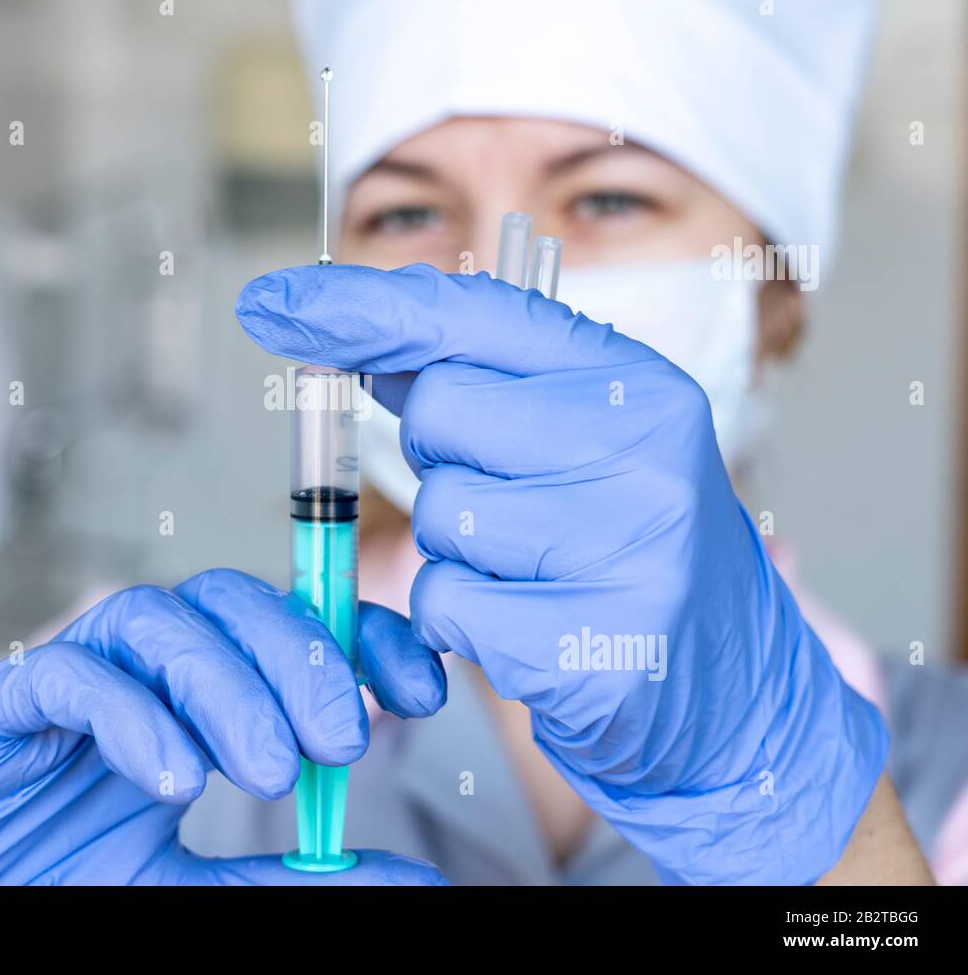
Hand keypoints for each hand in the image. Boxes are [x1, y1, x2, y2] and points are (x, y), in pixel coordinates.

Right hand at [0, 569, 446, 884]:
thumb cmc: (62, 900)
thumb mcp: (199, 892)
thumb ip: (294, 879)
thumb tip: (410, 876)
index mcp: (189, 704)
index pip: (283, 627)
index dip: (356, 638)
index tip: (418, 690)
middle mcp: (132, 676)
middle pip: (225, 601)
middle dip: (297, 656)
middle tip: (337, 742)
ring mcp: (60, 682)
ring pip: (150, 618)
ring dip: (222, 682)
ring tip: (265, 769)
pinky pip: (59, 673)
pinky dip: (127, 713)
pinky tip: (171, 775)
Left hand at [236, 262, 887, 884]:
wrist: (730, 693)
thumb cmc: (626, 552)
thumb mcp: (580, 443)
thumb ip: (481, 383)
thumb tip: (360, 336)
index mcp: (633, 382)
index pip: (469, 315)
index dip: (359, 306)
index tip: (269, 304)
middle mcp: (642, 446)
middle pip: (439, 412)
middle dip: (445, 460)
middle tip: (520, 502)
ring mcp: (629, 546)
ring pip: (440, 516)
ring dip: (458, 552)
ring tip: (540, 573)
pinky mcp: (596, 645)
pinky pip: (446, 608)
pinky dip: (465, 622)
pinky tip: (538, 629)